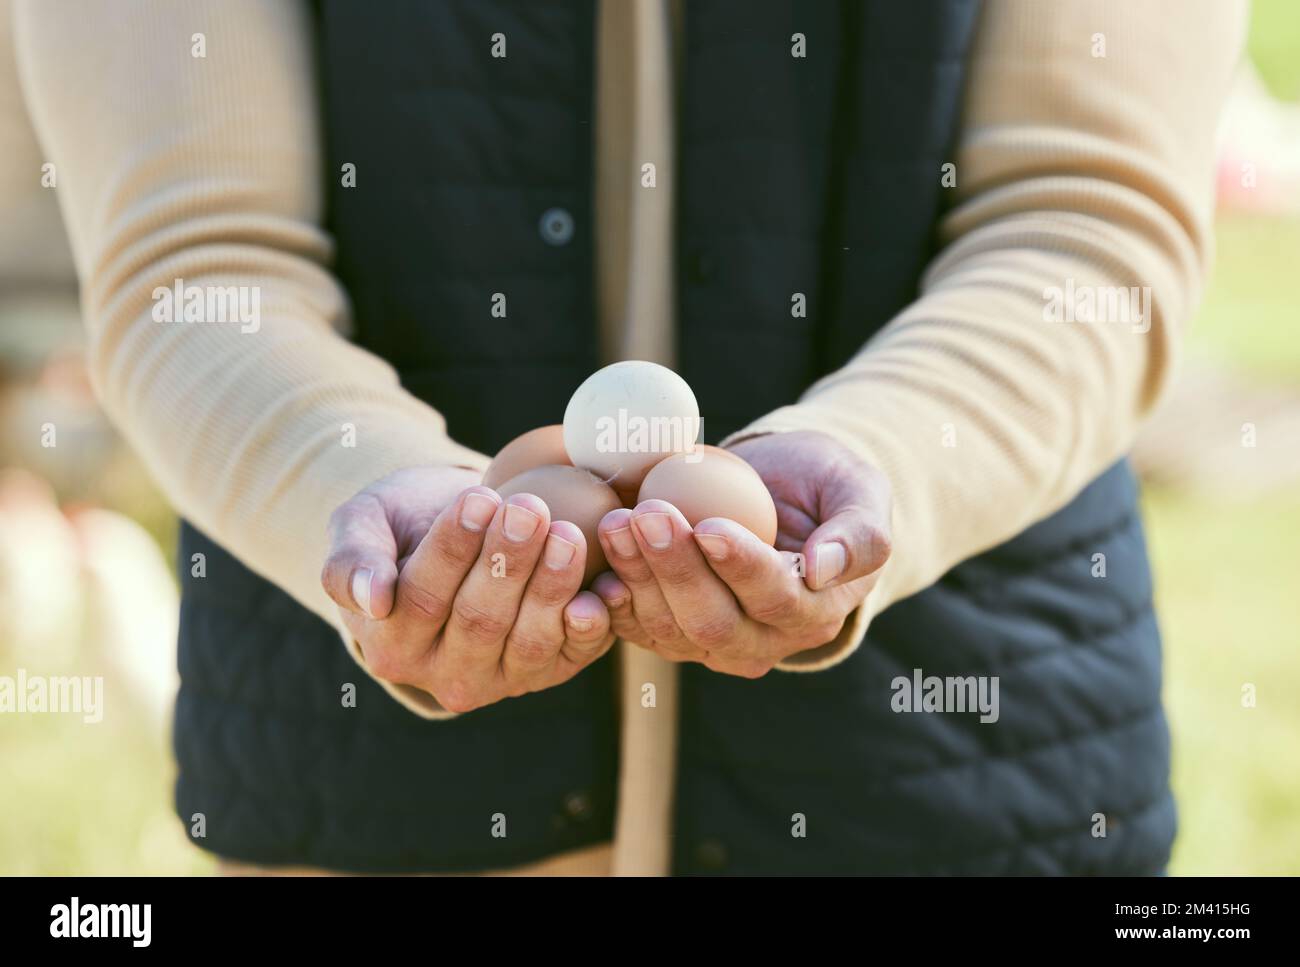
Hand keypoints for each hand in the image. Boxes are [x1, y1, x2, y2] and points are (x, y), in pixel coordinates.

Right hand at [321, 467, 614, 712]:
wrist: (455, 532)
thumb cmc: (401, 527)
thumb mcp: (360, 526)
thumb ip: (350, 561)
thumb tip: (373, 599)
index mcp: (391, 644)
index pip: (422, 599)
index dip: (452, 549)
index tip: (477, 498)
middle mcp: (445, 675)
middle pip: (479, 621)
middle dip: (507, 562)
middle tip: (529, 510)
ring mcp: (501, 678)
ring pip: (528, 640)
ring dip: (551, 588)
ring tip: (567, 535)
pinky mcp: (549, 670)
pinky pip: (572, 656)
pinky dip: (592, 625)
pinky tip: (604, 587)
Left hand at [590, 430, 890, 676]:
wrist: (781, 493)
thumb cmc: (827, 488)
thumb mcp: (861, 493)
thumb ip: (861, 533)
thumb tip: (821, 569)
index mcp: (815, 612)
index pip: (776, 598)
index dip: (741, 566)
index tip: (709, 526)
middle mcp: (763, 640)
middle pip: (713, 620)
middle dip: (676, 569)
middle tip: (648, 514)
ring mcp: (712, 642)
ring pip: (668, 626)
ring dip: (638, 576)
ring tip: (616, 522)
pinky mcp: (671, 629)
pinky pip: (638, 626)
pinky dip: (614, 599)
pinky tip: (598, 560)